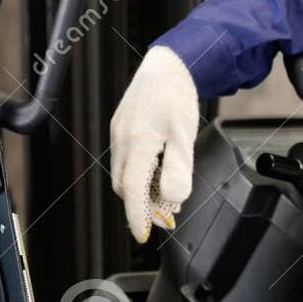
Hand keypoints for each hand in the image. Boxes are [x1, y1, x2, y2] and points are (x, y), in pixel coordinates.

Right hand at [109, 46, 199, 242]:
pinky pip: (126, 160)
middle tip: (170, 211)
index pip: (131, 190)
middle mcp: (122, 140)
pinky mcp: (120, 130)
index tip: (142, 235)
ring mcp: (118, 134)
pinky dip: (140, 173)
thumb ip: (178, 170)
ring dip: (142, 188)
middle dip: (143, 204)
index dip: (136, 216)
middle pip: (125, 186)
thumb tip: (172, 200)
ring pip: (124, 174)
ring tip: (169, 187)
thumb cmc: (177, 97)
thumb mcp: (185, 137)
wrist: (168, 66)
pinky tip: (160, 168)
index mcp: (137, 142)